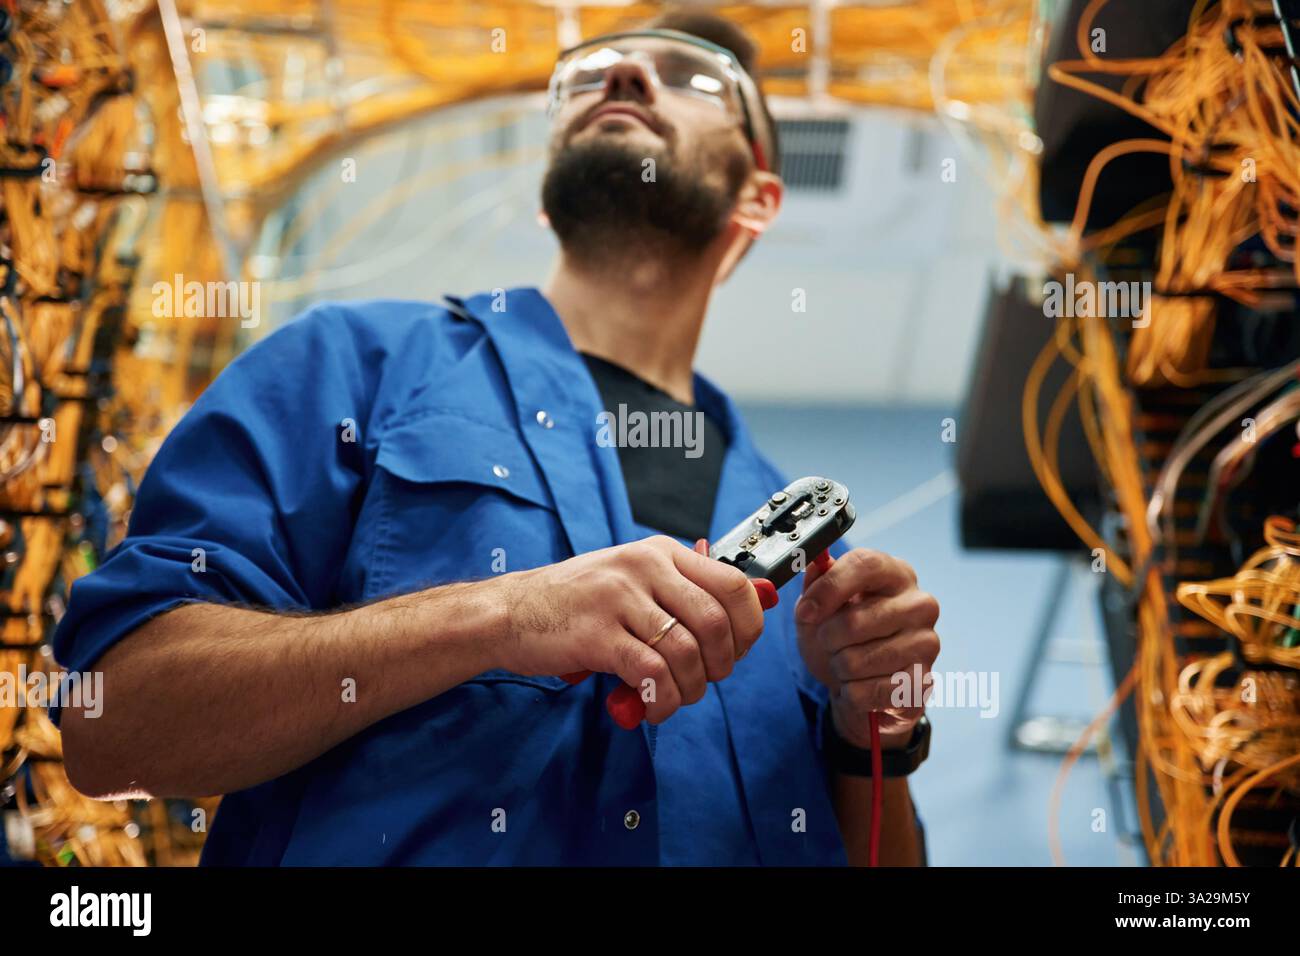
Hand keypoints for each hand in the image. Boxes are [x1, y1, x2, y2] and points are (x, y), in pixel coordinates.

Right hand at [493, 536, 765, 723]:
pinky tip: (650, 706)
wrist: (509, 612)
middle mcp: (643, 567)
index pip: (733, 583)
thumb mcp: (632, 580)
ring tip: (671, 697)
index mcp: (659, 552)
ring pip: (686, 652)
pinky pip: (652, 673)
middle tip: (703, 680)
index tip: (736, 651)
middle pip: (716, 622)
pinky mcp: (596, 634)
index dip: (747, 627)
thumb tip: (757, 600)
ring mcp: (619, 598)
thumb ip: (683, 591)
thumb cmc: (575, 602)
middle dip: (721, 665)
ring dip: (689, 688)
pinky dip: (660, 700)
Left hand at [795, 549, 939, 748]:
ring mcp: (926, 643)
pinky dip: (851, 693)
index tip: (806, 611)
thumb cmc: (842, 640)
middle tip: (830, 643)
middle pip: (855, 620)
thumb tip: (813, 565)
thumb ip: (815, 585)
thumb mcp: (821, 609)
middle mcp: (919, 604)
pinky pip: (866, 691)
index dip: (830, 588)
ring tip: (848, 665)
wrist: (861, 689)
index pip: (866, 564)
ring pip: (855, 661)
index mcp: (896, 574)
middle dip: (827, 638)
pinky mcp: (922, 682)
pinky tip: (862, 686)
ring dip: (838, 667)